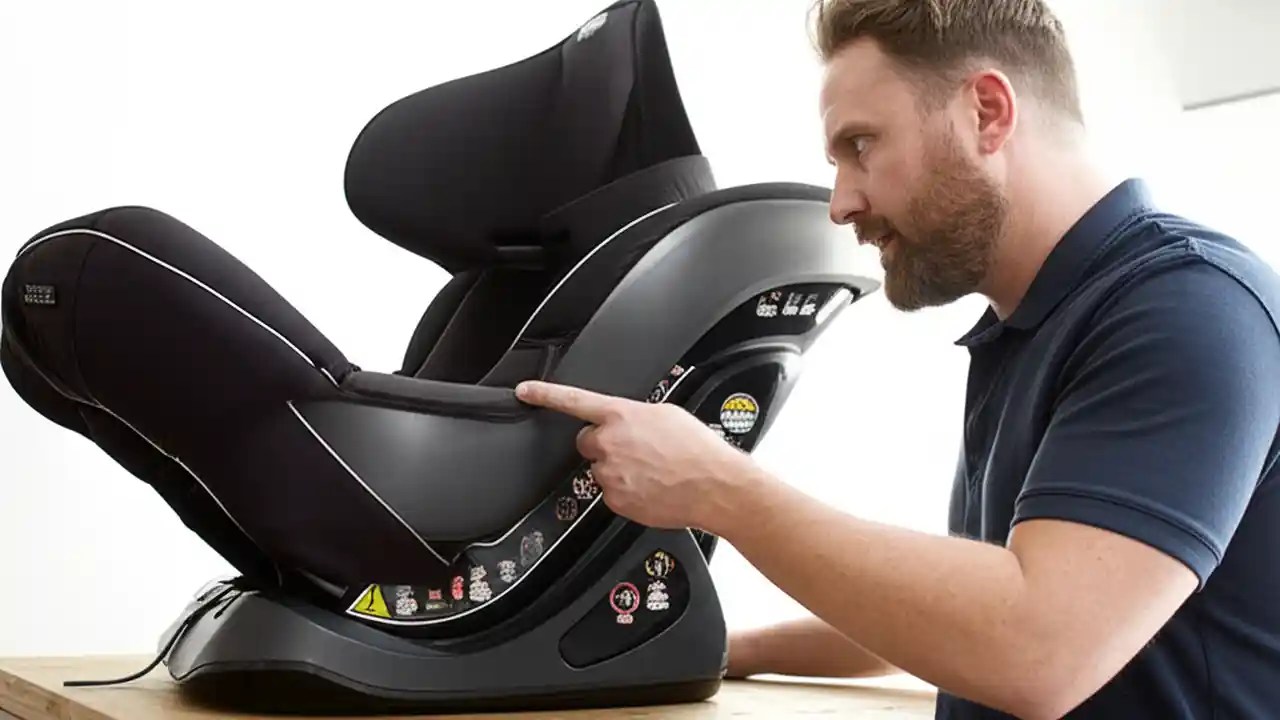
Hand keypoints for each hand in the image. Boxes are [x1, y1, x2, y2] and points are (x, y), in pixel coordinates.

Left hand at [515, 380, 760, 532]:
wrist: (716, 487)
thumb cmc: (699, 450)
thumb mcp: (668, 415)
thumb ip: (636, 415)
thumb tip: (628, 421)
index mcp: (621, 415)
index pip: (573, 401)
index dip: (545, 394)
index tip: (525, 391)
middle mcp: (610, 443)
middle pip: (587, 442)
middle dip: (604, 445)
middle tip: (635, 451)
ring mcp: (610, 474)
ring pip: (601, 470)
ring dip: (618, 470)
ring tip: (651, 471)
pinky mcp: (615, 500)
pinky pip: (612, 493)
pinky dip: (627, 491)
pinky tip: (650, 488)